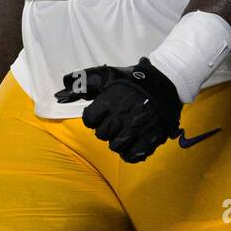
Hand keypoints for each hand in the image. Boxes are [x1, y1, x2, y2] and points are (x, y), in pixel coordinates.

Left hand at [54, 58, 182, 162]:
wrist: (165, 82)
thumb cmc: (133, 79)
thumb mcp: (107, 74)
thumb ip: (85, 81)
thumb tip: (64, 84)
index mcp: (110, 101)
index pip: (89, 120)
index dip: (93, 117)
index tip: (101, 112)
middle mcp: (121, 117)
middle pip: (101, 134)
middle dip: (104, 128)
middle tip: (114, 120)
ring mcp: (136, 129)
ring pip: (115, 146)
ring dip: (116, 140)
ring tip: (122, 131)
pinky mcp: (149, 138)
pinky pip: (132, 156)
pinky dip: (129, 153)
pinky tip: (131, 143)